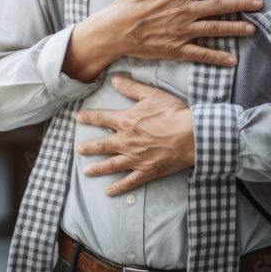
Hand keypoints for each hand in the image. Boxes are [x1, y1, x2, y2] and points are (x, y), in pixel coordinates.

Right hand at [64, 0, 261, 81]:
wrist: (114, 31)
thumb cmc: (126, 5)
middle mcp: (184, 12)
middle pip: (218, 7)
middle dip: (241, 3)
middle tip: (259, 3)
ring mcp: (182, 32)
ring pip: (215, 29)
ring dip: (235, 29)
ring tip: (252, 28)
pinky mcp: (177, 50)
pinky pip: (202, 54)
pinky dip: (218, 57)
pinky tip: (233, 59)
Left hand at [75, 76, 193, 195]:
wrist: (192, 134)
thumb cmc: (174, 113)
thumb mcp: (152, 94)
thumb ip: (131, 88)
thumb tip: (114, 79)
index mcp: (126, 121)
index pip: (101, 118)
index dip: (88, 117)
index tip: (78, 117)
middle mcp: (126, 141)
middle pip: (101, 145)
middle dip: (88, 147)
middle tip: (78, 149)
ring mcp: (135, 158)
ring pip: (111, 165)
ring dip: (97, 168)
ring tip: (86, 171)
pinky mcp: (147, 171)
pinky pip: (129, 182)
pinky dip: (118, 188)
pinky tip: (109, 192)